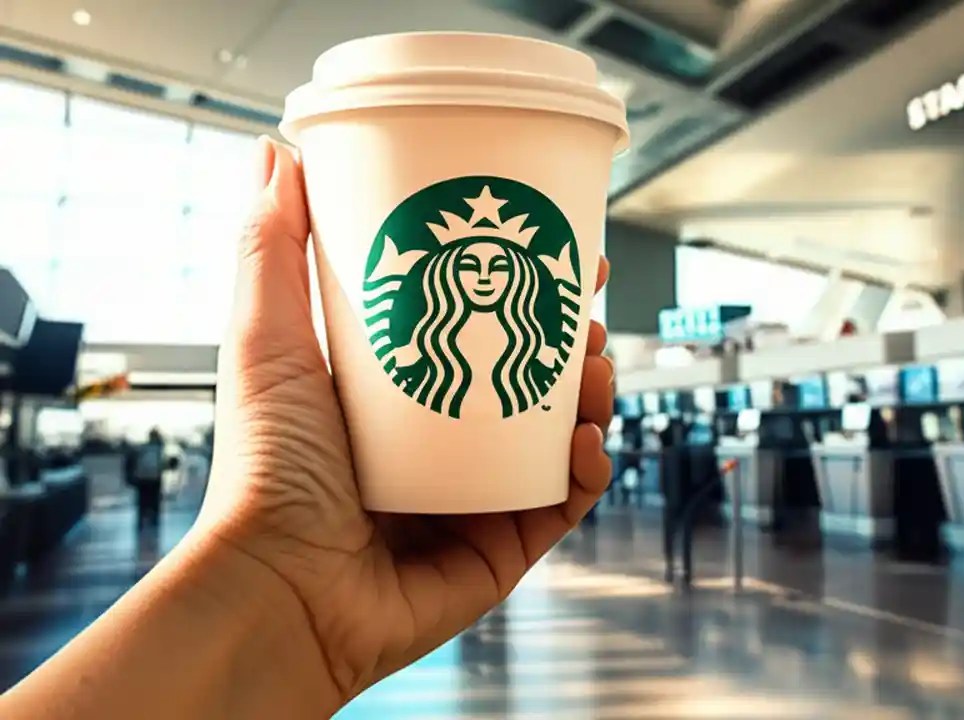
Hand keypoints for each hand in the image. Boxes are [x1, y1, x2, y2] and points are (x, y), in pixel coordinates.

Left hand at [201, 138, 613, 701]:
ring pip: (561, 436)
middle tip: (590, 313)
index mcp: (403, 398)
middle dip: (576, 341)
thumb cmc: (264, 471)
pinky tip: (586, 442)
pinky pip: (564, 502)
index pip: (485, 328)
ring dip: (594, 396)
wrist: (281, 587)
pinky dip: (589, 470)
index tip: (562, 253)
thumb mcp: (266, 340)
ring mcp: (478, 498)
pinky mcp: (501, 548)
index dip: (530, 290)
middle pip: (535, 380)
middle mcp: (445, 446)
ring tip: (595, 369)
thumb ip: (272, 247)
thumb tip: (276, 153)